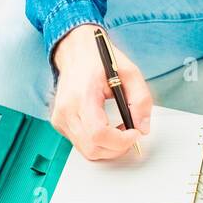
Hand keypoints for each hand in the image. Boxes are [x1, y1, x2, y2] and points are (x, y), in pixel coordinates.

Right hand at [50, 24, 152, 160]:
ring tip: (121, 129)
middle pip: (93, 148)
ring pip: (87, 151)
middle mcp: (67, 110)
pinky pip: (81, 144)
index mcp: (82, 96)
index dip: (120, 141)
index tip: (135, 133)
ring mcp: (60, 118)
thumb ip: (141, 99)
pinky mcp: (60, 123)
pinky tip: (107, 127)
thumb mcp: (129, 72)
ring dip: (108, 147)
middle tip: (131, 133)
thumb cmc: (98, 60)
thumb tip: (142, 127)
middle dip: (117, 147)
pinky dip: (97, 142)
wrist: (76, 51)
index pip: (99, 133)